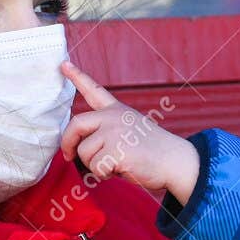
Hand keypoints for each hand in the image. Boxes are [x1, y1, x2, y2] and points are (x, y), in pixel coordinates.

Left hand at [59, 61, 198, 201]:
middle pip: (76, 124)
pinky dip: (104, 175)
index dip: (77, 77)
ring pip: (84, 152)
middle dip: (68, 143)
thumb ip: (107, 131)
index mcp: (117, 110)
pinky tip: (121, 170)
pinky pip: (96, 167)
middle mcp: (113, 117)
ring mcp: (114, 132)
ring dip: (94, 165)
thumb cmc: (153, 152)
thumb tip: (78, 147)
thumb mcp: (130, 130)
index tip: (64, 64)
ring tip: (115, 164)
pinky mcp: (116, 150)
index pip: (94, 90)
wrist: (175, 161)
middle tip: (68, 156)